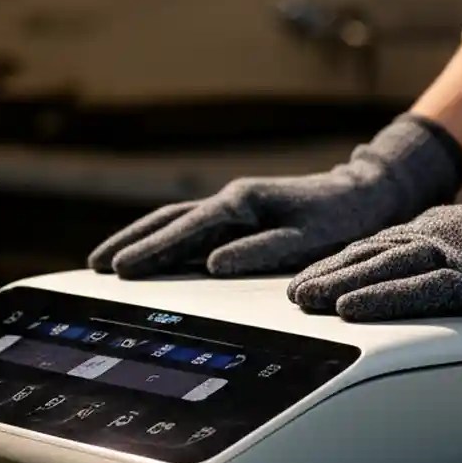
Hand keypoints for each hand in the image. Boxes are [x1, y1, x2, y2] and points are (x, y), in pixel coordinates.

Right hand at [86, 115, 461, 277]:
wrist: (367, 192)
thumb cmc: (340, 217)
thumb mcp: (306, 238)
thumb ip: (260, 251)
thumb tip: (213, 265)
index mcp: (242, 202)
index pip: (186, 229)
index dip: (150, 250)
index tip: (119, 270)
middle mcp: (232, 199)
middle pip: (168, 220)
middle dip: (131, 243)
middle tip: (94, 266)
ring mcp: (234, 205)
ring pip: (175, 220)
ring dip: (140, 238)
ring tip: (107, 260)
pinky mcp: (241, 214)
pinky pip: (191, 226)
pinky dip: (163, 237)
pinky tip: (151, 252)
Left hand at [287, 123, 461, 322]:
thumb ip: (456, 268)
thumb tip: (439, 289)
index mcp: (441, 230)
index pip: (376, 246)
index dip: (338, 264)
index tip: (307, 279)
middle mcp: (439, 235)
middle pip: (367, 255)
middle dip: (324, 275)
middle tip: (287, 295)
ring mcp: (457, 253)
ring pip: (382, 268)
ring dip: (336, 285)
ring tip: (300, 301)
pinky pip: (420, 290)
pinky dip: (380, 298)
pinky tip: (350, 310)